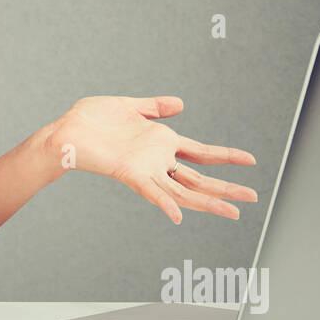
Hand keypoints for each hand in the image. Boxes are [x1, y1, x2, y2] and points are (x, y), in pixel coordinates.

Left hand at [44, 96, 256, 223]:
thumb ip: (155, 107)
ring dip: (207, 203)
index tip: (251, 160)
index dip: (226, 157)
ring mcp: (145, 170)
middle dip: (226, 189)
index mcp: (161, 142)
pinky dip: (165, 204)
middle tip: (254, 198)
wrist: (66, 131)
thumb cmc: (91, 120)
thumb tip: (181, 104)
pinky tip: (180, 215)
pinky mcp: (129, 174)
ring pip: (183, 191)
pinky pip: (151, 192)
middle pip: (199, 179)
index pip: (202, 153)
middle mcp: (157, 160)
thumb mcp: (130, 106)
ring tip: (232, 214)